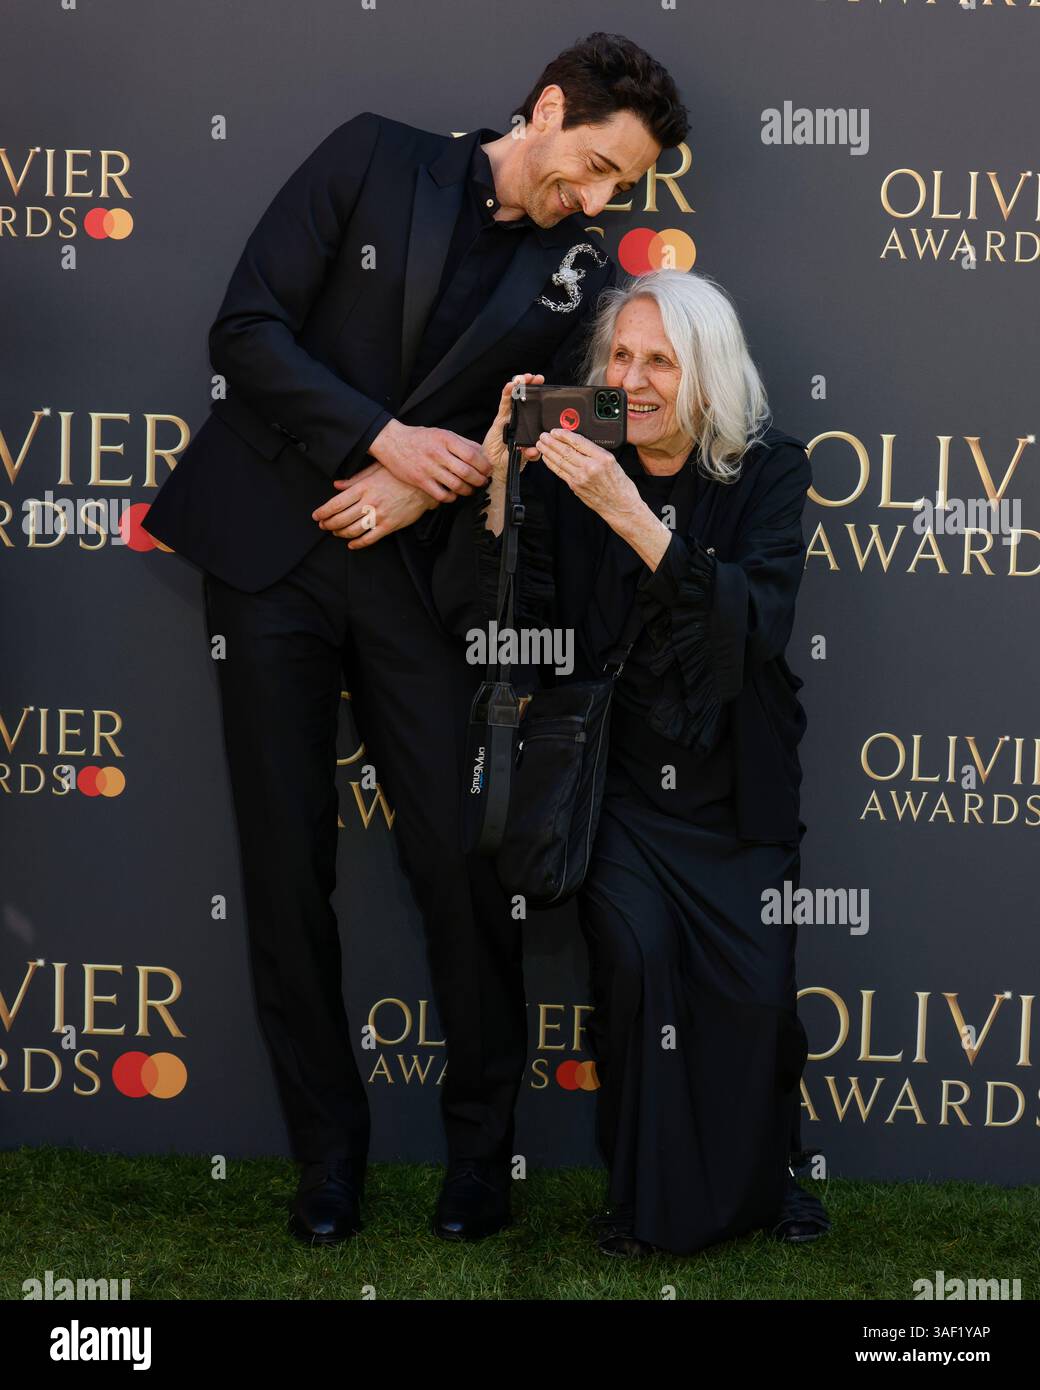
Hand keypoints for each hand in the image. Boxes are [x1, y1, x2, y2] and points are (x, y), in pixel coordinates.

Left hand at [311, 461, 433, 548]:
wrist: (423, 486)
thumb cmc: (398, 475)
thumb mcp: (375, 470)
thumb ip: (355, 479)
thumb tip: (337, 485)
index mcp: (363, 488)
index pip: (336, 503)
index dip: (323, 512)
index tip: (316, 515)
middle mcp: (369, 503)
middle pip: (341, 518)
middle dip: (328, 524)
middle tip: (323, 525)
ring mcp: (380, 515)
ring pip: (353, 530)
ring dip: (340, 533)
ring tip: (335, 532)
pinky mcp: (389, 525)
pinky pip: (370, 538)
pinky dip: (358, 543)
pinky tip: (352, 544)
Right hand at [368, 418, 489, 502]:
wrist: (392, 442)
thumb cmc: (419, 438)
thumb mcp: (442, 433)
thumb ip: (462, 443)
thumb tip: (482, 453)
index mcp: (445, 439)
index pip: (472, 455)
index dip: (484, 465)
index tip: (488, 470)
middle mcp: (437, 454)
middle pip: (466, 472)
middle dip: (479, 480)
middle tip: (483, 482)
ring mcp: (428, 469)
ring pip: (456, 485)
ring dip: (468, 490)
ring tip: (470, 489)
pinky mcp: (420, 481)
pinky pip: (441, 495)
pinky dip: (452, 497)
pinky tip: (454, 494)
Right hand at [482, 373, 544, 480]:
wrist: (496, 469)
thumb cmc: (511, 461)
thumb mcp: (526, 458)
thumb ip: (532, 453)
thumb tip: (535, 449)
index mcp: (527, 425)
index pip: (534, 407)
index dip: (539, 396)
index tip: (548, 388)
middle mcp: (518, 419)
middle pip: (523, 398)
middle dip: (530, 385)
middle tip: (537, 378)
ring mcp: (507, 419)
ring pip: (513, 398)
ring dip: (518, 386)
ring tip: (523, 378)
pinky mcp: (498, 421)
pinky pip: (503, 406)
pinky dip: (506, 394)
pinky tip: (510, 386)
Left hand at [537, 428, 672, 570]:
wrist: (621, 506)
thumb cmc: (619, 484)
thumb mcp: (613, 461)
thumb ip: (595, 452)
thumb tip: (576, 442)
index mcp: (602, 458)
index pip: (578, 442)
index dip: (564, 435)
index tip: (556, 430)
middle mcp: (591, 467)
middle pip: (566, 451)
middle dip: (551, 442)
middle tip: (543, 436)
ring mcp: (581, 478)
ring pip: (560, 461)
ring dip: (548, 451)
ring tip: (541, 445)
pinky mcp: (575, 486)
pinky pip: (560, 472)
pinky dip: (551, 464)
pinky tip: (546, 458)